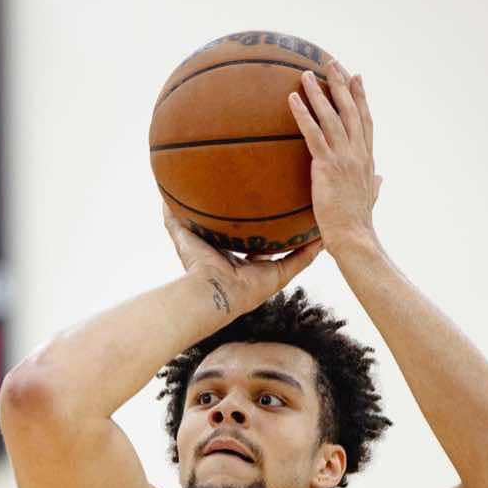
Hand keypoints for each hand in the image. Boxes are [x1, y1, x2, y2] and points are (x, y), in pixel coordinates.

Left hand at [162, 201, 324, 314]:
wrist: (208, 290)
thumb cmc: (194, 266)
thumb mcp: (183, 235)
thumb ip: (174, 217)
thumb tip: (164, 198)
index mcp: (234, 257)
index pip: (250, 238)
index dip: (259, 224)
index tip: (266, 205)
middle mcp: (253, 266)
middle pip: (273, 244)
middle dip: (284, 230)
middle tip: (296, 207)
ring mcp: (268, 273)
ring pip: (292, 252)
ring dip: (304, 238)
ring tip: (317, 218)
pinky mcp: (278, 278)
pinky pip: (300, 261)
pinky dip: (312, 248)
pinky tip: (323, 233)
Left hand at [289, 59, 381, 250]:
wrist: (353, 237)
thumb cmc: (357, 223)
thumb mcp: (369, 199)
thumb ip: (374, 185)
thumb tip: (380, 179)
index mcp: (367, 159)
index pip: (366, 121)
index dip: (361, 98)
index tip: (357, 77)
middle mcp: (358, 153)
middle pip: (350, 110)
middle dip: (342, 84)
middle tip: (332, 62)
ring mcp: (344, 157)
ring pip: (331, 116)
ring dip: (319, 93)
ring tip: (306, 74)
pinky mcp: (327, 166)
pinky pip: (313, 134)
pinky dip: (303, 114)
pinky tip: (292, 99)